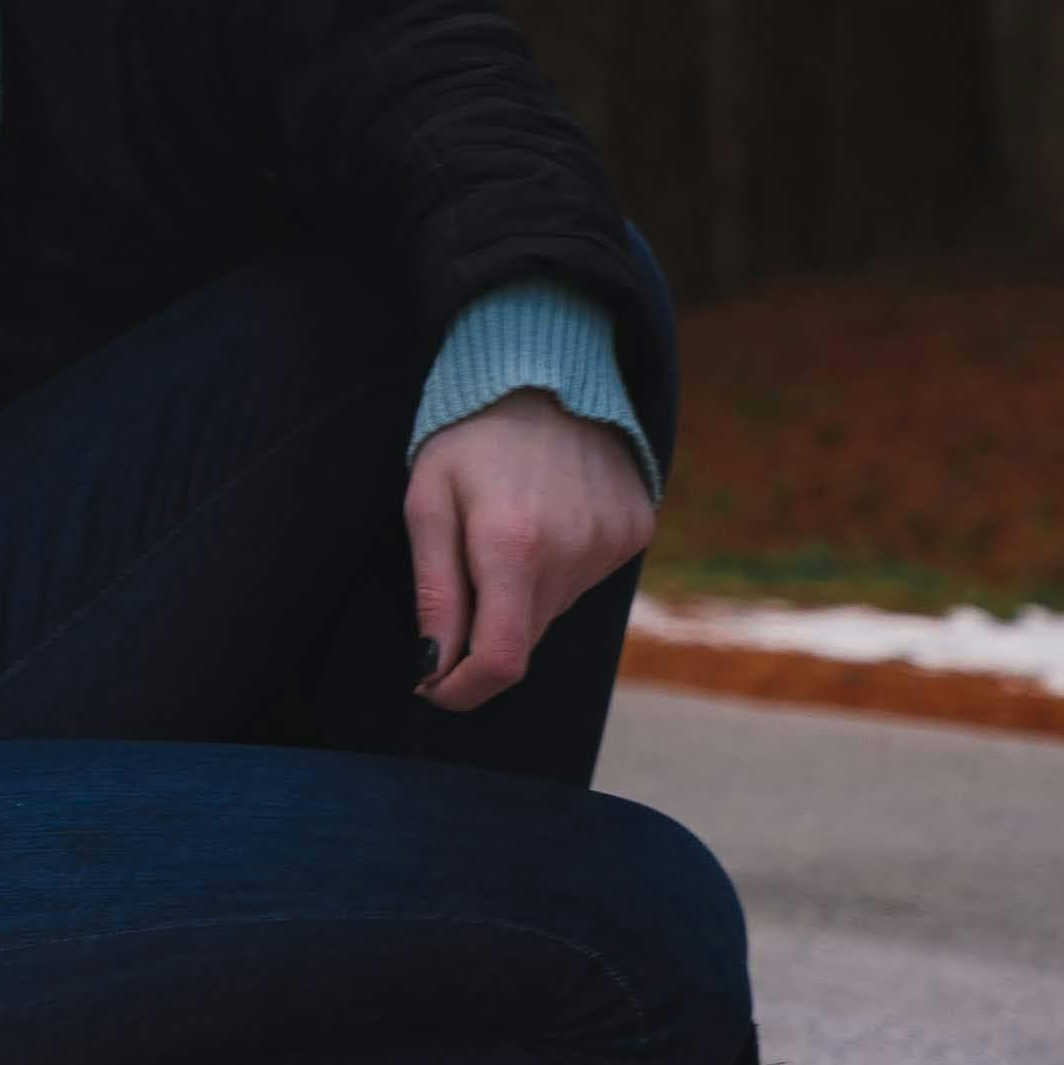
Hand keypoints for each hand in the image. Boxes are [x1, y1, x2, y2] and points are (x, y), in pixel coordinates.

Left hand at [403, 389, 655, 713]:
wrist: (546, 374)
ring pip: (553, 613)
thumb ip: (434, 592)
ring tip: (503, 534)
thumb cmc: (468, 437)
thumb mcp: (427, 503)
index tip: (434, 688)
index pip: (500, 661)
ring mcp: (613, 544)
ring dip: (519, 599)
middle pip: (524, 640)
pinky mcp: (636, 533)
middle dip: (482, 638)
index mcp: (512, 546)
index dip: (463, 690)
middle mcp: (573, 552)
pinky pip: (586, 581)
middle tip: (457, 591)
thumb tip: (433, 667)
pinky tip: (544, 522)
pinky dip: (557, 571)